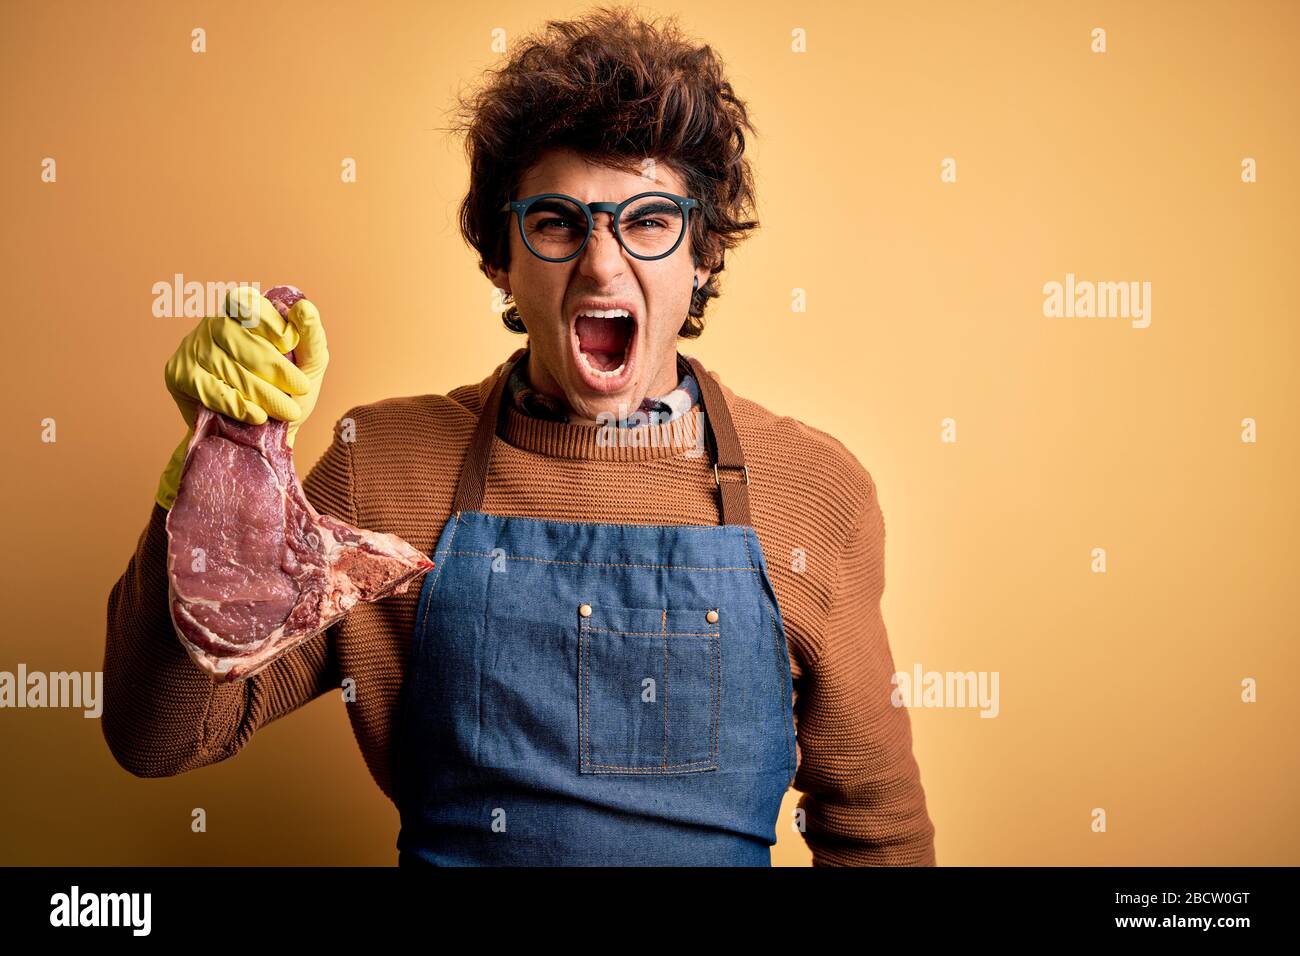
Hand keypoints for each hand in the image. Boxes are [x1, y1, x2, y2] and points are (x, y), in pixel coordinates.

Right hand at [155, 287, 328, 509]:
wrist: (264, 432)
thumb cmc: (289, 389)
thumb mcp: (309, 362)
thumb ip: (311, 335)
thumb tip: (305, 307)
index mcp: (243, 311)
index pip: (249, 305)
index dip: (268, 322)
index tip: (290, 344)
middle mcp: (213, 323)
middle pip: (237, 339)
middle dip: (273, 366)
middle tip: (300, 388)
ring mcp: (192, 347)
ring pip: (226, 366)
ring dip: (261, 391)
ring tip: (287, 410)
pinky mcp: (179, 373)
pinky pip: (208, 388)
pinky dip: (235, 403)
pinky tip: (256, 415)